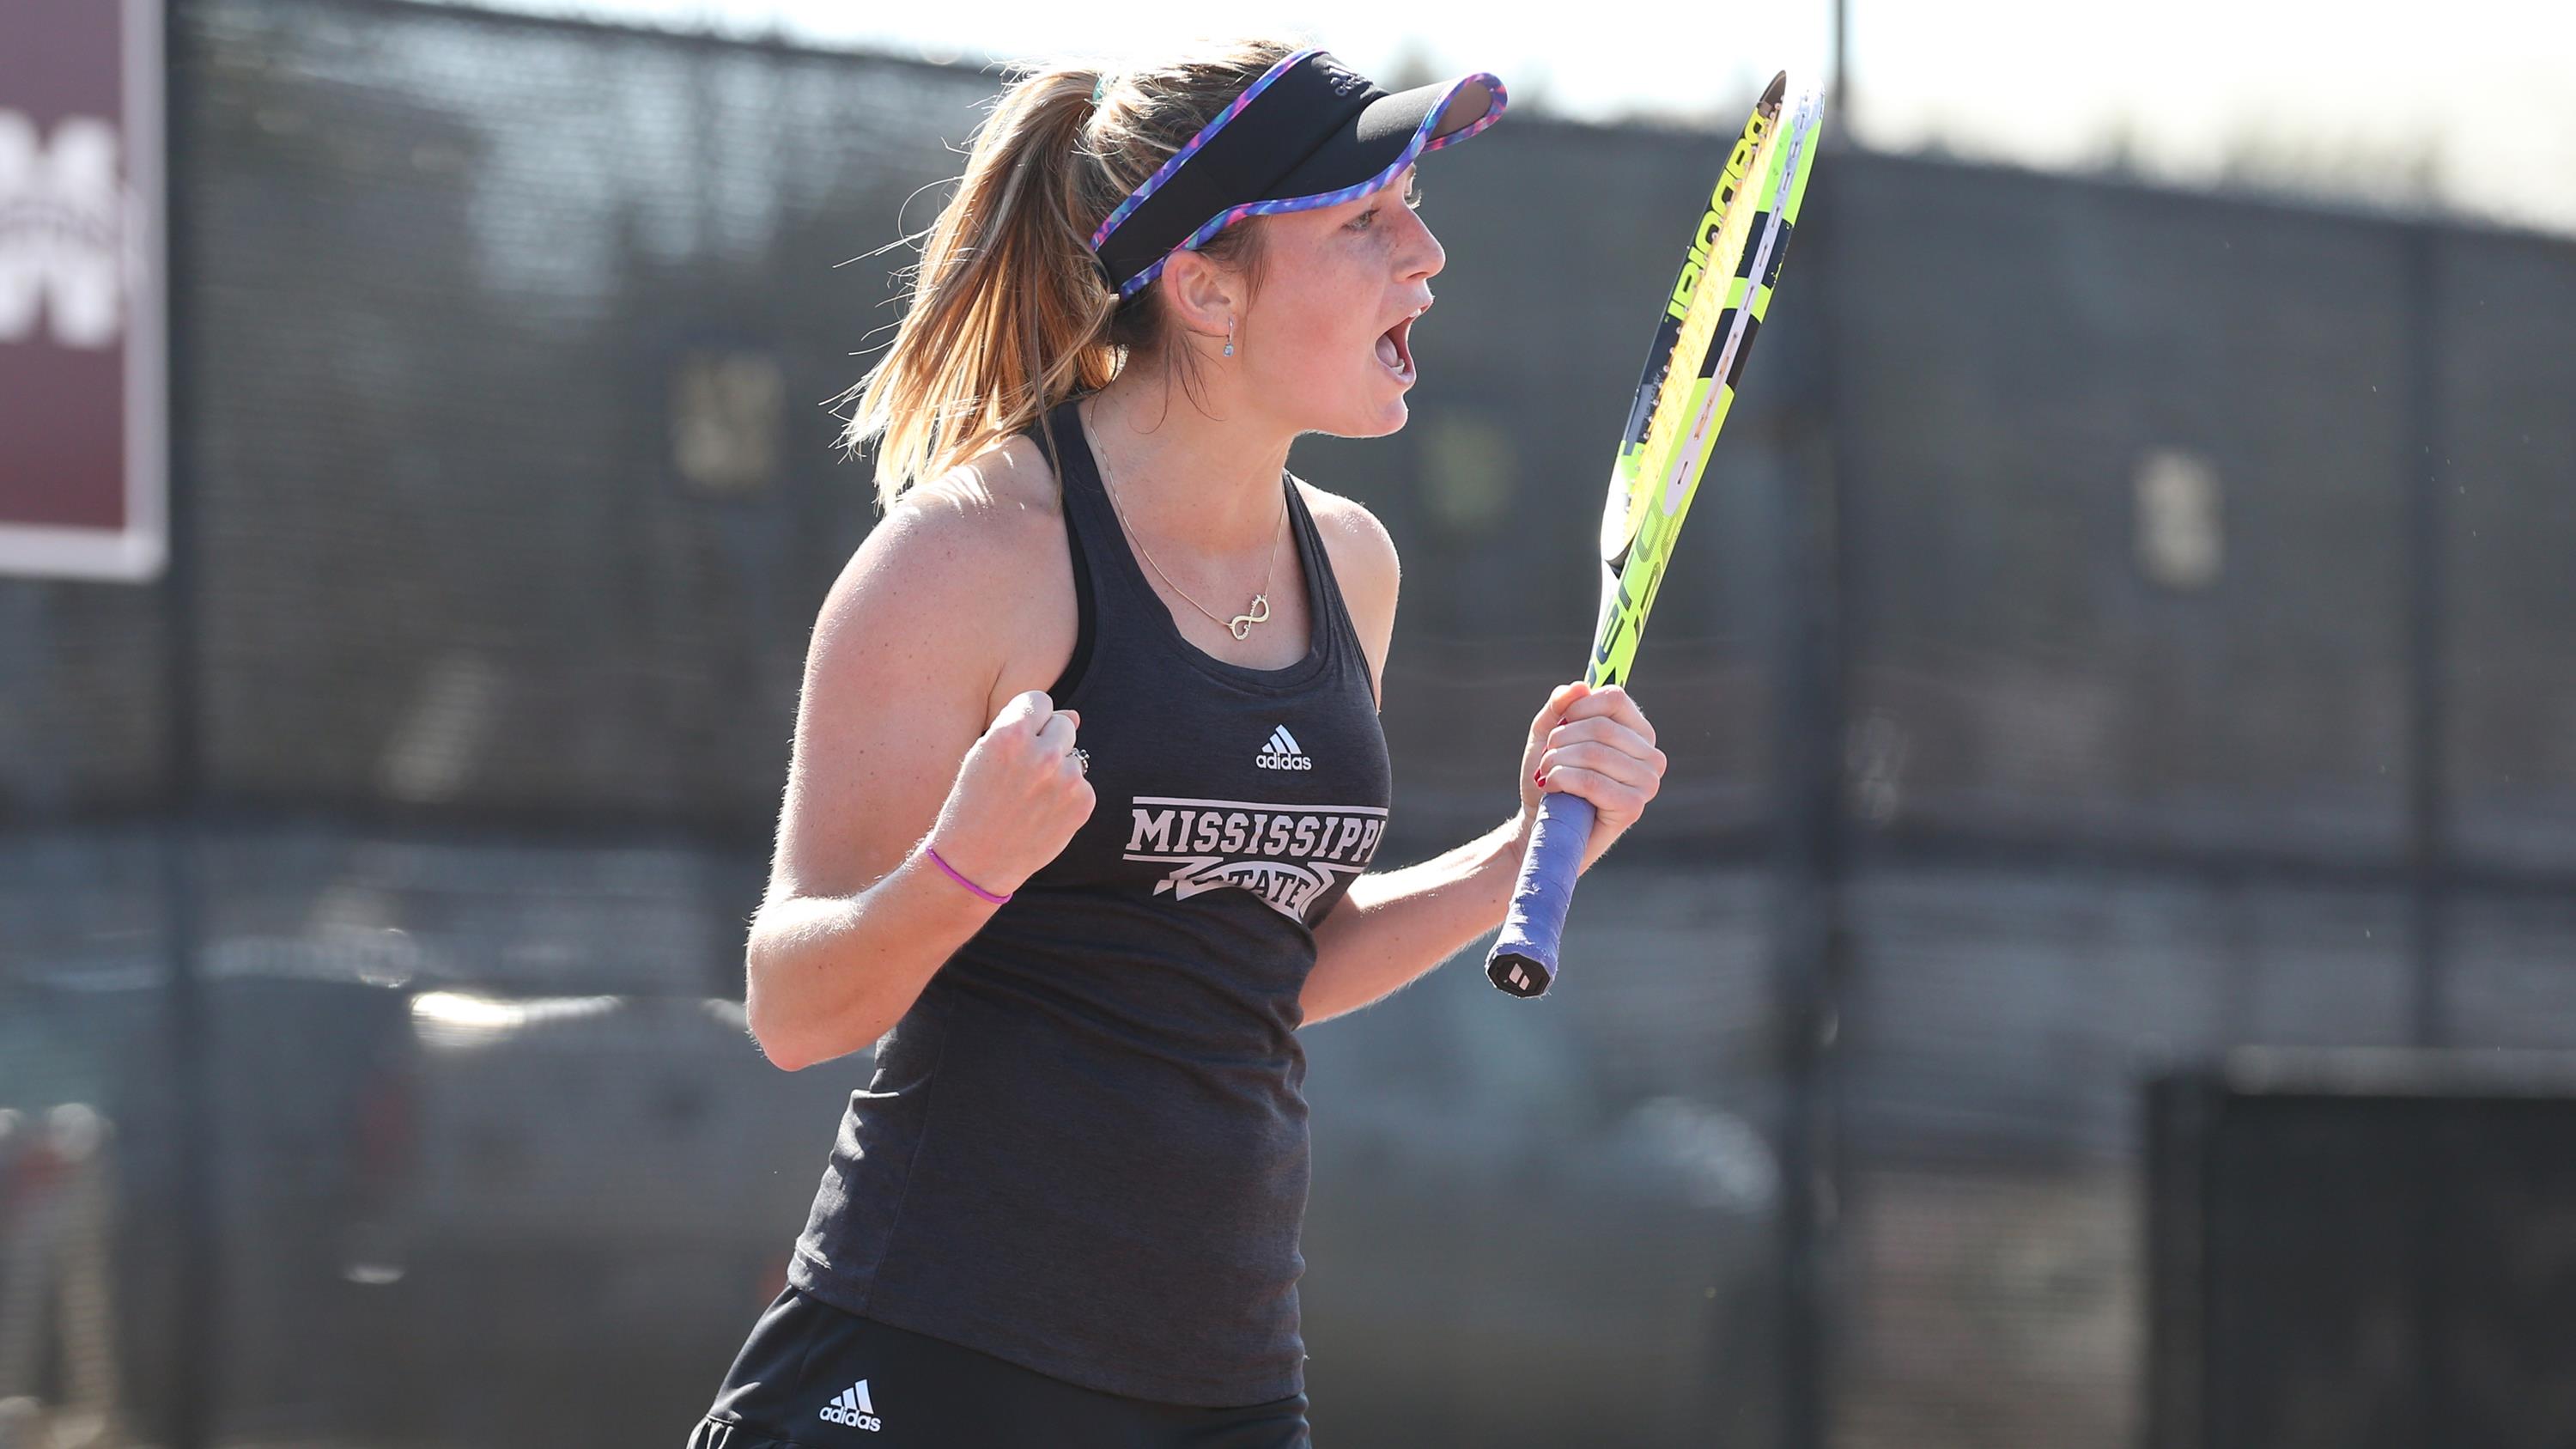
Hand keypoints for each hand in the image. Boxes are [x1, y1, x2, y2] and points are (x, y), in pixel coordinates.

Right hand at [925, 690, 1095, 896]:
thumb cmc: (973, 803)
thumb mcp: (984, 756)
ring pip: (1073, 755)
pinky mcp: (1083, 802)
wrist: (974, 861)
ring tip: (1030, 797)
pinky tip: (1043, 813)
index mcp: (1011, 734)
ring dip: (1058, 770)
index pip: (1040, 700)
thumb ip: (1027, 729)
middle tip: (1024, 773)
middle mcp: (1043, 753)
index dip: (1029, 720)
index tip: (1019, 741)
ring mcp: (1067, 779)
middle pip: (1063, 724)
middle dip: (1047, 742)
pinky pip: (1082, 784)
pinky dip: (1067, 796)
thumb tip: (1076, 716)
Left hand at [1514, 680, 1665, 871]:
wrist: (1544, 825)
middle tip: (1547, 758)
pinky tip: (1554, 788)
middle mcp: (1651, 755)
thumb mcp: (1548, 735)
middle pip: (1601, 727)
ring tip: (1547, 773)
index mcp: (1637, 732)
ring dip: (1558, 762)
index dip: (1577, 708)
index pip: (1614, 698)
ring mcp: (1647, 782)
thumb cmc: (1551, 778)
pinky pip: (1593, 781)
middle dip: (1561, 740)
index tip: (1558, 726)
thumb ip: (1559, 707)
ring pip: (1595, 753)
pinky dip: (1564, 781)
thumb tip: (1579, 686)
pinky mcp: (1634, 807)